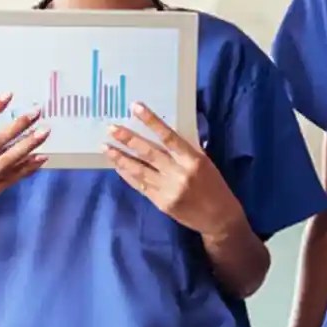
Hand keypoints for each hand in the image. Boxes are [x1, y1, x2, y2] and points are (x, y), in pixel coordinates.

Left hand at [105, 102, 243, 237]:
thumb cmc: (214, 185)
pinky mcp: (161, 203)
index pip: (168, 136)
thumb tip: (163, 132)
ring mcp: (168, 190)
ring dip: (121, 158)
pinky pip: (140, 186)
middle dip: (128, 139)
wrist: (220, 218)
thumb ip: (184, 149)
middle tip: (111, 128)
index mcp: (192, 159)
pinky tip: (118, 166)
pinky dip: (128, 175)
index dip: (151, 121)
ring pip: (140, 170)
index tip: (135, 107)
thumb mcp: (204, 162)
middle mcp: (179, 173)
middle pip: (149, 153)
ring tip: (106, 147)